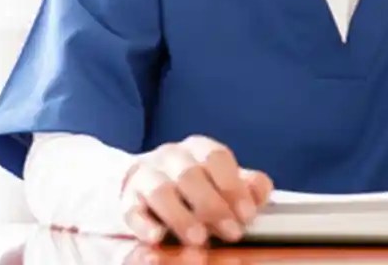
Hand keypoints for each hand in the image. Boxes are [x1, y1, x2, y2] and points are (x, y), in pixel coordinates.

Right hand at [120, 135, 273, 246]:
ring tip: (198, 239)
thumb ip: (247, 185)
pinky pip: (132, 210)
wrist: (147, 182)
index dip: (234, 186)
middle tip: (231, 233)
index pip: (217, 158)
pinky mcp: (128, 200)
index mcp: (199, 147)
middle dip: (213, 207)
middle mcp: (171, 156)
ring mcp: (146, 176)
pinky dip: (144, 224)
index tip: (247, 215)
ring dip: (181, 217)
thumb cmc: (196, 183)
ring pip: (161, 191)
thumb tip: (260, 194)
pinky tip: (157, 237)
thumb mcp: (224, 179)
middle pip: (191, 175)